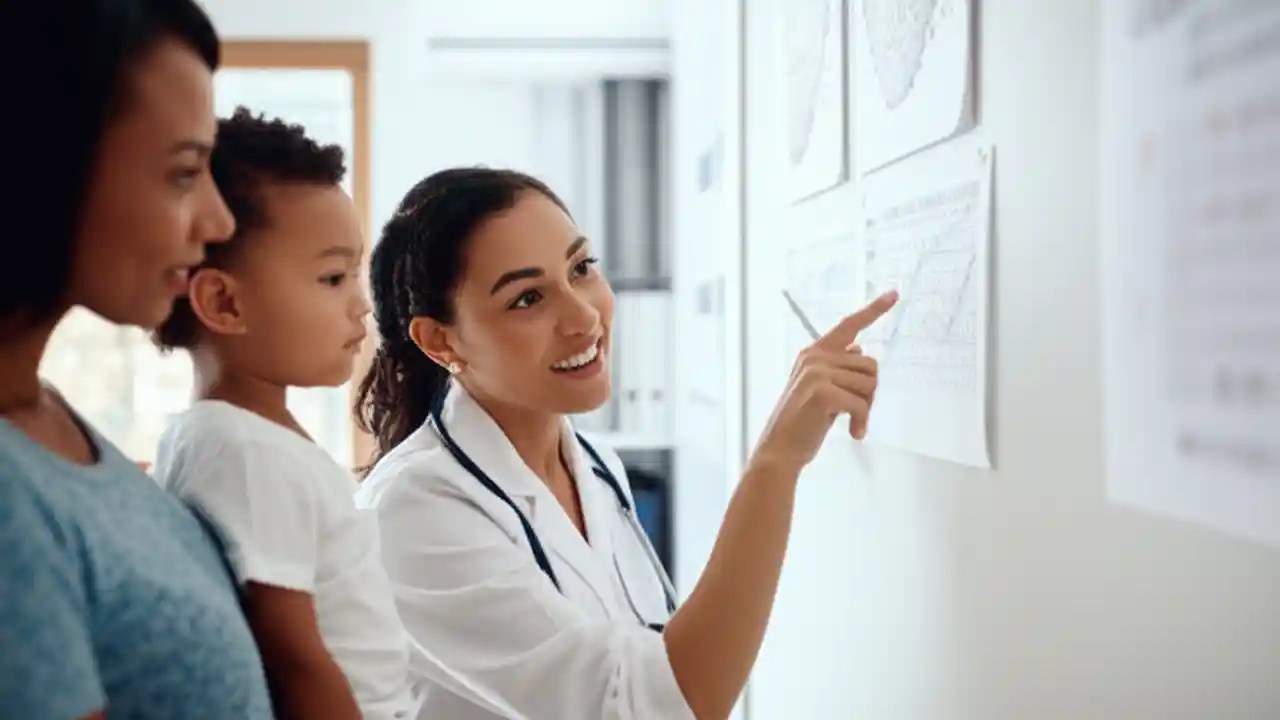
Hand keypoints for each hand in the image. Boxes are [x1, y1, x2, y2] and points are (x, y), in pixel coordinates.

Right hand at [751, 290, 898, 473]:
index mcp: (814, 353)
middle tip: (857, 413)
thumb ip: (838, 367)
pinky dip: (861, 421)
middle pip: (870, 365)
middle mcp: (814, 357)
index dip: (874, 310)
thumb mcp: (820, 389)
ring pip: (869, 384)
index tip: (894, 293)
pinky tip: (854, 433)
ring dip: (866, 409)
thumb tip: (859, 348)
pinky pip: (861, 403)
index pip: (849, 325)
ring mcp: (817, 373)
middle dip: (870, 392)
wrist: (780, 450)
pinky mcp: (822, 392)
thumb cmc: (802, 423)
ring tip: (852, 424)